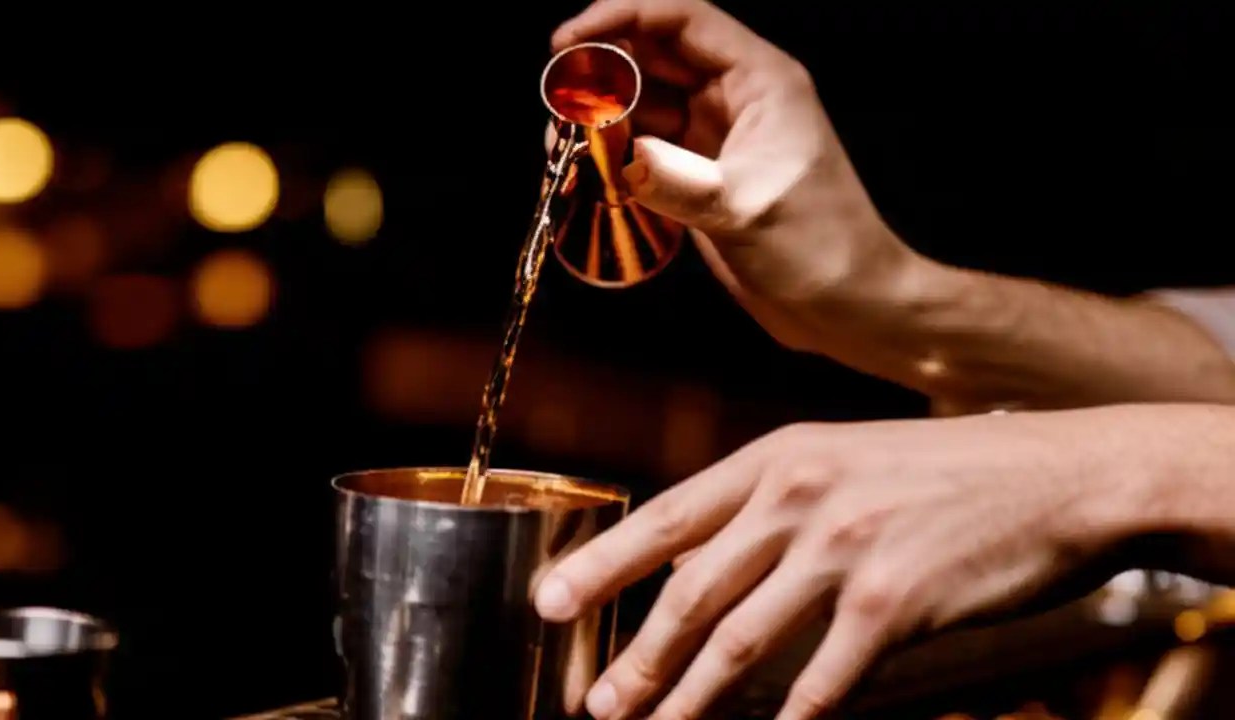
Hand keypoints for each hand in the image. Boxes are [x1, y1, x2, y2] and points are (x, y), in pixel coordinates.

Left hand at [532, 404, 1192, 719]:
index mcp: (781, 458)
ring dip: (686, 700)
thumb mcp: (847, 463)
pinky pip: (820, 682)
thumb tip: (702, 563)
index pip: (670, 518)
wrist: (1059, 476)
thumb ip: (773, 508)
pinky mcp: (893, 603)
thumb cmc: (949, 473)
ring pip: (739, 642)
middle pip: (691, 592)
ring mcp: (845, 550)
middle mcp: (801, 498)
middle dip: (637, 656)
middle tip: (597, 703)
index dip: (605, 565)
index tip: (552, 600)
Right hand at [552, 0, 923, 350]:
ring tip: (559, 142)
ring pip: (643, 103)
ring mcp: (716, 137)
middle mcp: (735, 97)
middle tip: (552, 101)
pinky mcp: (701, 177)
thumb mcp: (745, 210)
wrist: (847, 306)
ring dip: (599, 115)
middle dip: (600, 68)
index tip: (568, 40)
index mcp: (760, 80)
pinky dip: (612, 154)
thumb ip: (676, 181)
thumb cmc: (819, 249)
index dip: (622, 15)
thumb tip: (615, 159)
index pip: (683, 19)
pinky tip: (583, 170)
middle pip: (654, 55)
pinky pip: (645, 148)